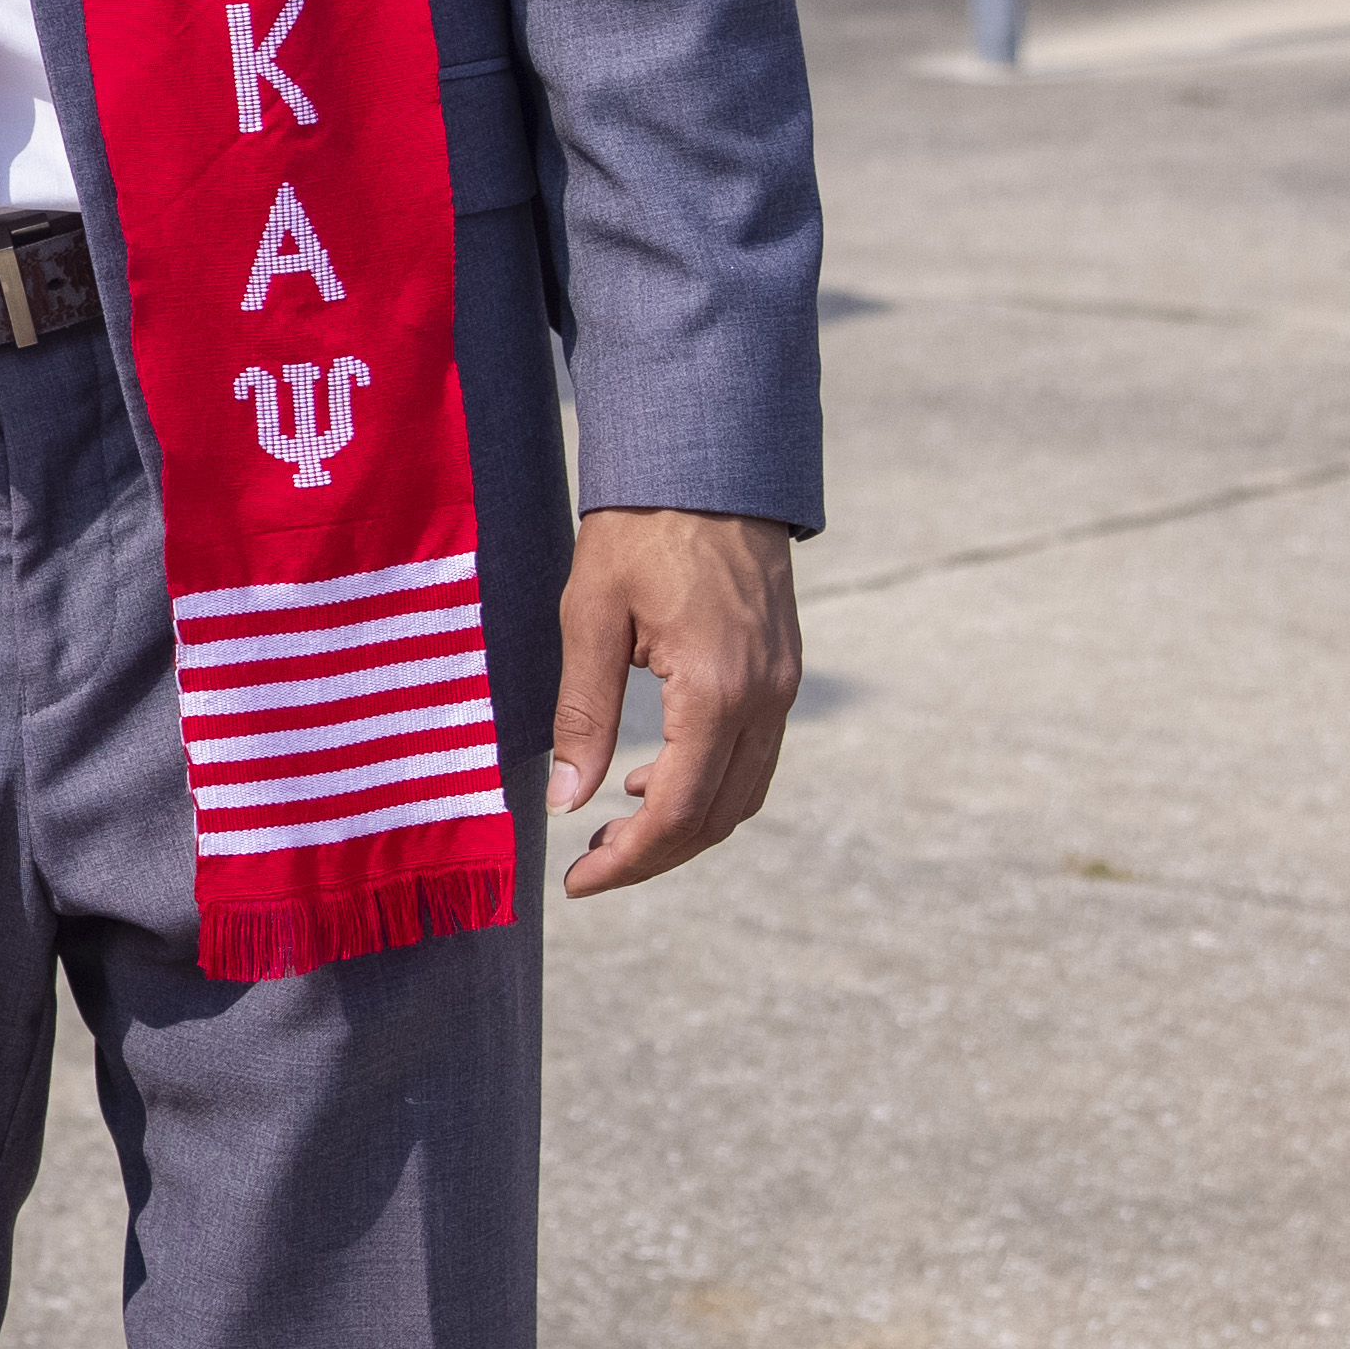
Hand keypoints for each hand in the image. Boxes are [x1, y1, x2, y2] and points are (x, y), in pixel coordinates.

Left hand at [548, 506, 800, 899]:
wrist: (707, 465)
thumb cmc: (636, 532)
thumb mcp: (587, 617)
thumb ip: (581, 715)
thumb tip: (565, 801)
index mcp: (718, 690)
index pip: (680, 811)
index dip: (630, 861)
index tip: (577, 883)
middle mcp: (766, 697)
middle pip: (720, 816)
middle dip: (655, 854)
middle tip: (588, 868)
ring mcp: (784, 686)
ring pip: (745, 791)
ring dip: (684, 824)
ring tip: (612, 830)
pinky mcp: (782, 672)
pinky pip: (754, 754)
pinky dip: (707, 783)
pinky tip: (651, 776)